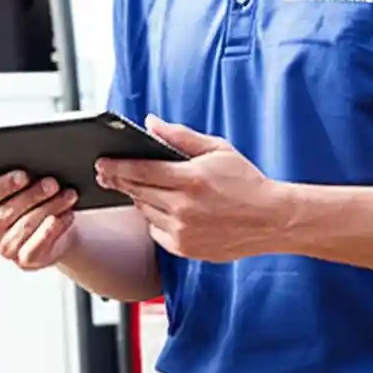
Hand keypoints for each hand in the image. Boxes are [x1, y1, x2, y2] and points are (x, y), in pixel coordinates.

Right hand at [0, 170, 80, 270]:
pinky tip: (66, 214)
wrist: (52, 228)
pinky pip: (38, 245)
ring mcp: (4, 250)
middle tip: (52, 183)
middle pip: (6, 213)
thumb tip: (34, 168)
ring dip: (50, 208)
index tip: (23, 175)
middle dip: (32, 196)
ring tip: (68, 195)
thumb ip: (19, 179)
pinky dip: (54, 228)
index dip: (4, 186)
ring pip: (26, 227)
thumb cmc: (31, 200)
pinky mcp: (25, 261)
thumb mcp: (22, 188)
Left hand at [95, 116, 281, 261]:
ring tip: (140, 186)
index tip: (101, 162)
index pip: (141, 170)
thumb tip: (150, 123)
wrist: (271, 220)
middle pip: (137, 191)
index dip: (116, 166)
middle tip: (105, 173)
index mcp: (191, 179)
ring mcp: (183, 231)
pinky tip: (165, 208)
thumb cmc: (245, 181)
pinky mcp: (184, 248)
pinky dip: (155, 218)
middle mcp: (184, 208)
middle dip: (118, 180)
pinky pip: (155, 230)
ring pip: (144, 211)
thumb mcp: (217, 149)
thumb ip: (180, 136)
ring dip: (139, 198)